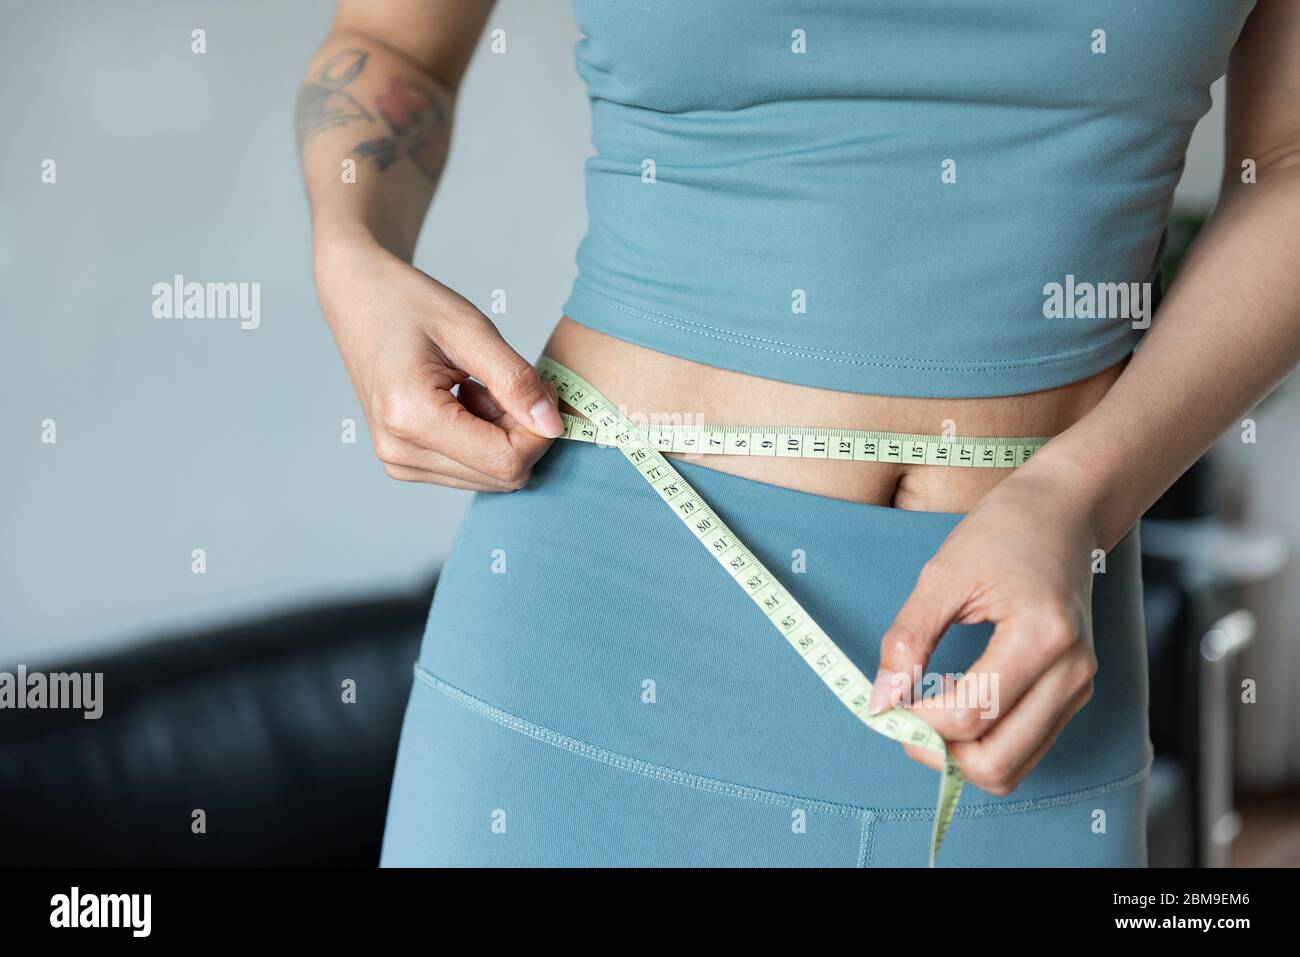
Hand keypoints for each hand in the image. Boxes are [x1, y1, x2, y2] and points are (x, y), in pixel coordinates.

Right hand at [314, 231, 562, 490]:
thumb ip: (516, 381)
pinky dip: (483, 440)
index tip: (544, 389)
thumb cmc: (409, 303)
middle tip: (510, 383)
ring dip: (502, 436)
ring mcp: (398, 462)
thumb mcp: (471, 330)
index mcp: (411, 417)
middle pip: (501, 475)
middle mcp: (400, 451)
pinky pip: (470, 470)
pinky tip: (465, 401)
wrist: (358, 298)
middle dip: (522, 433)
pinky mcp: (404, 463)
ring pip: (490, 477)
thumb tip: (553, 427)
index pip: (506, 460)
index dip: (540, 431)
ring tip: (480, 387)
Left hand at [866, 468, 1102, 795]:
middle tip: (903, 719)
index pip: (972, 714)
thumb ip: (909, 638)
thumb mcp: (943, 574)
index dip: (918, 720)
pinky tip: (953, 706)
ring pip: (1013, 768)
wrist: (1063, 513)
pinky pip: (1024, 747)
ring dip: (961, 756)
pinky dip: (982, 743)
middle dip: (939, 753)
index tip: (887, 698)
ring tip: (925, 714)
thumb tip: (882, 697)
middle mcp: (1071, 673)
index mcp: (1043, 637)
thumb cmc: (1006, 531)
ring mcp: (1078, 688)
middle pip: (999, 763)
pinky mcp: (1072, 694)